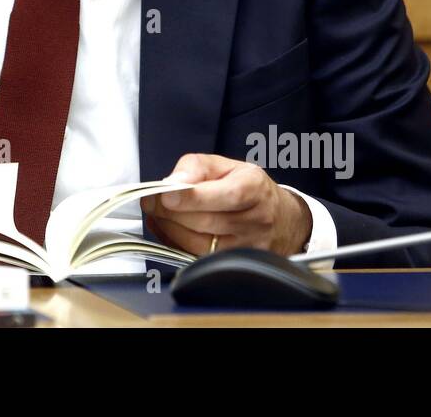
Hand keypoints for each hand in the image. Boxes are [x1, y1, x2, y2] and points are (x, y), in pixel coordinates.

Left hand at [140, 153, 312, 256]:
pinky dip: (174, 243)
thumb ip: (196, 167)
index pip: (225, 196)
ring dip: (169, 228)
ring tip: (157, 212)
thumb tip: (172, 182)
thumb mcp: (226, 166)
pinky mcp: (234, 264)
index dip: (192, 197)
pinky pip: (196, 257)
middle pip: (206, 221)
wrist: (281, 220)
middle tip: (150, 200)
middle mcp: (256, 220)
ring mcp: (247, 247)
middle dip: (170, 211)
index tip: (165, 193)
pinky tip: (166, 228)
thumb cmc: (248, 188)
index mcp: (254, 187)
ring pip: (198, 243)